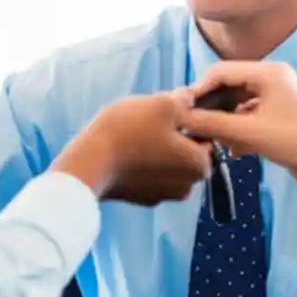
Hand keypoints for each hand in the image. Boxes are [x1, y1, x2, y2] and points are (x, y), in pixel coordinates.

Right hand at [53, 92, 210, 204]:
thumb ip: (184, 100)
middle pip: (187, 149)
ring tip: (134, 131)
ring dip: (157, 147)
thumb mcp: (162, 104)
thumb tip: (190, 97)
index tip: (169, 108)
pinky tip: (125, 148)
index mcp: (200, 164)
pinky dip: (142, 162)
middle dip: (174, 133)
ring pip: (167, 161)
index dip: (189, 117)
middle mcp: (187, 186)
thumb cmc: (129, 132)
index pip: (207, 134)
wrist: (88, 165)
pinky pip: (149, 173)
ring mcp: (162, 195)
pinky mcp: (140, 198)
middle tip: (150, 117)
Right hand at [179, 61, 296, 183]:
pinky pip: (247, 116)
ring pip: (236, 103)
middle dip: (211, 107)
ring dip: (223, 122)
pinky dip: (237, 130)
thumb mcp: (248, 133)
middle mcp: (271, 78)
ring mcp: (275, 96)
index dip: (199, 88)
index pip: (222, 71)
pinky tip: (232, 150)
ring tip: (211, 141)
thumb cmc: (293, 142)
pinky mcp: (276, 114)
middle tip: (192, 126)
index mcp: (268, 72)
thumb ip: (212, 124)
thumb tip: (181, 119)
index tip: (182, 110)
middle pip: (228, 86)